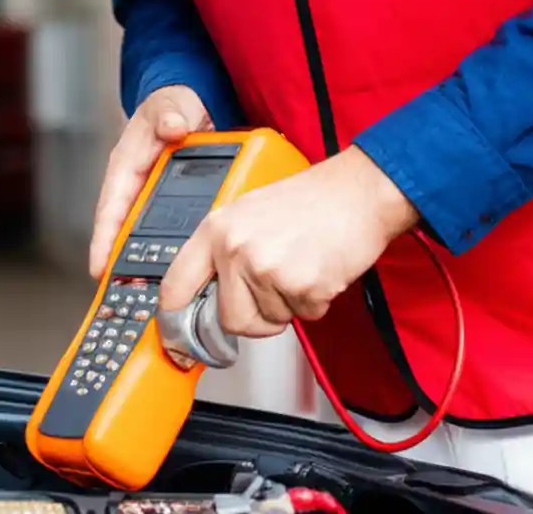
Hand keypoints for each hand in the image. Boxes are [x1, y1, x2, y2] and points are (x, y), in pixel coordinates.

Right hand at [90, 85, 212, 278]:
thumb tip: (172, 126)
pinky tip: (169, 273)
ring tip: (141, 296)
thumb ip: (170, 114)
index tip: (98, 268)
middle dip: (117, 264)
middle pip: (120, 231)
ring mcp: (147, 195)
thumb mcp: (171, 103)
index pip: (110, 208)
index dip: (104, 240)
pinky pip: (157, 231)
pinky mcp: (162, 202)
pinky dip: (158, 253)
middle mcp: (131, 185)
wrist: (188, 103)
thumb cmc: (172, 104)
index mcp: (125, 165)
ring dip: (137, 263)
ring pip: (138, 235)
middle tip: (119, 296)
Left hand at [160, 146, 419, 336]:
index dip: (175, 321)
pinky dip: (314, 301)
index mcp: (215, 230)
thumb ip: (220, 252)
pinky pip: (303, 316)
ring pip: (270, 320)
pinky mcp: (302, 285)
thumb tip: (205, 294)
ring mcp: (267, 268)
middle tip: (273, 291)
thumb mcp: (245, 215)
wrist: (357, 192)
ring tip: (299, 266)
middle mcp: (234, 249)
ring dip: (289, 304)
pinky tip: (318, 269)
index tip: (178, 340)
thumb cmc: (307, 201)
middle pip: (230, 318)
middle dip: (254, 317)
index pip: (175, 286)